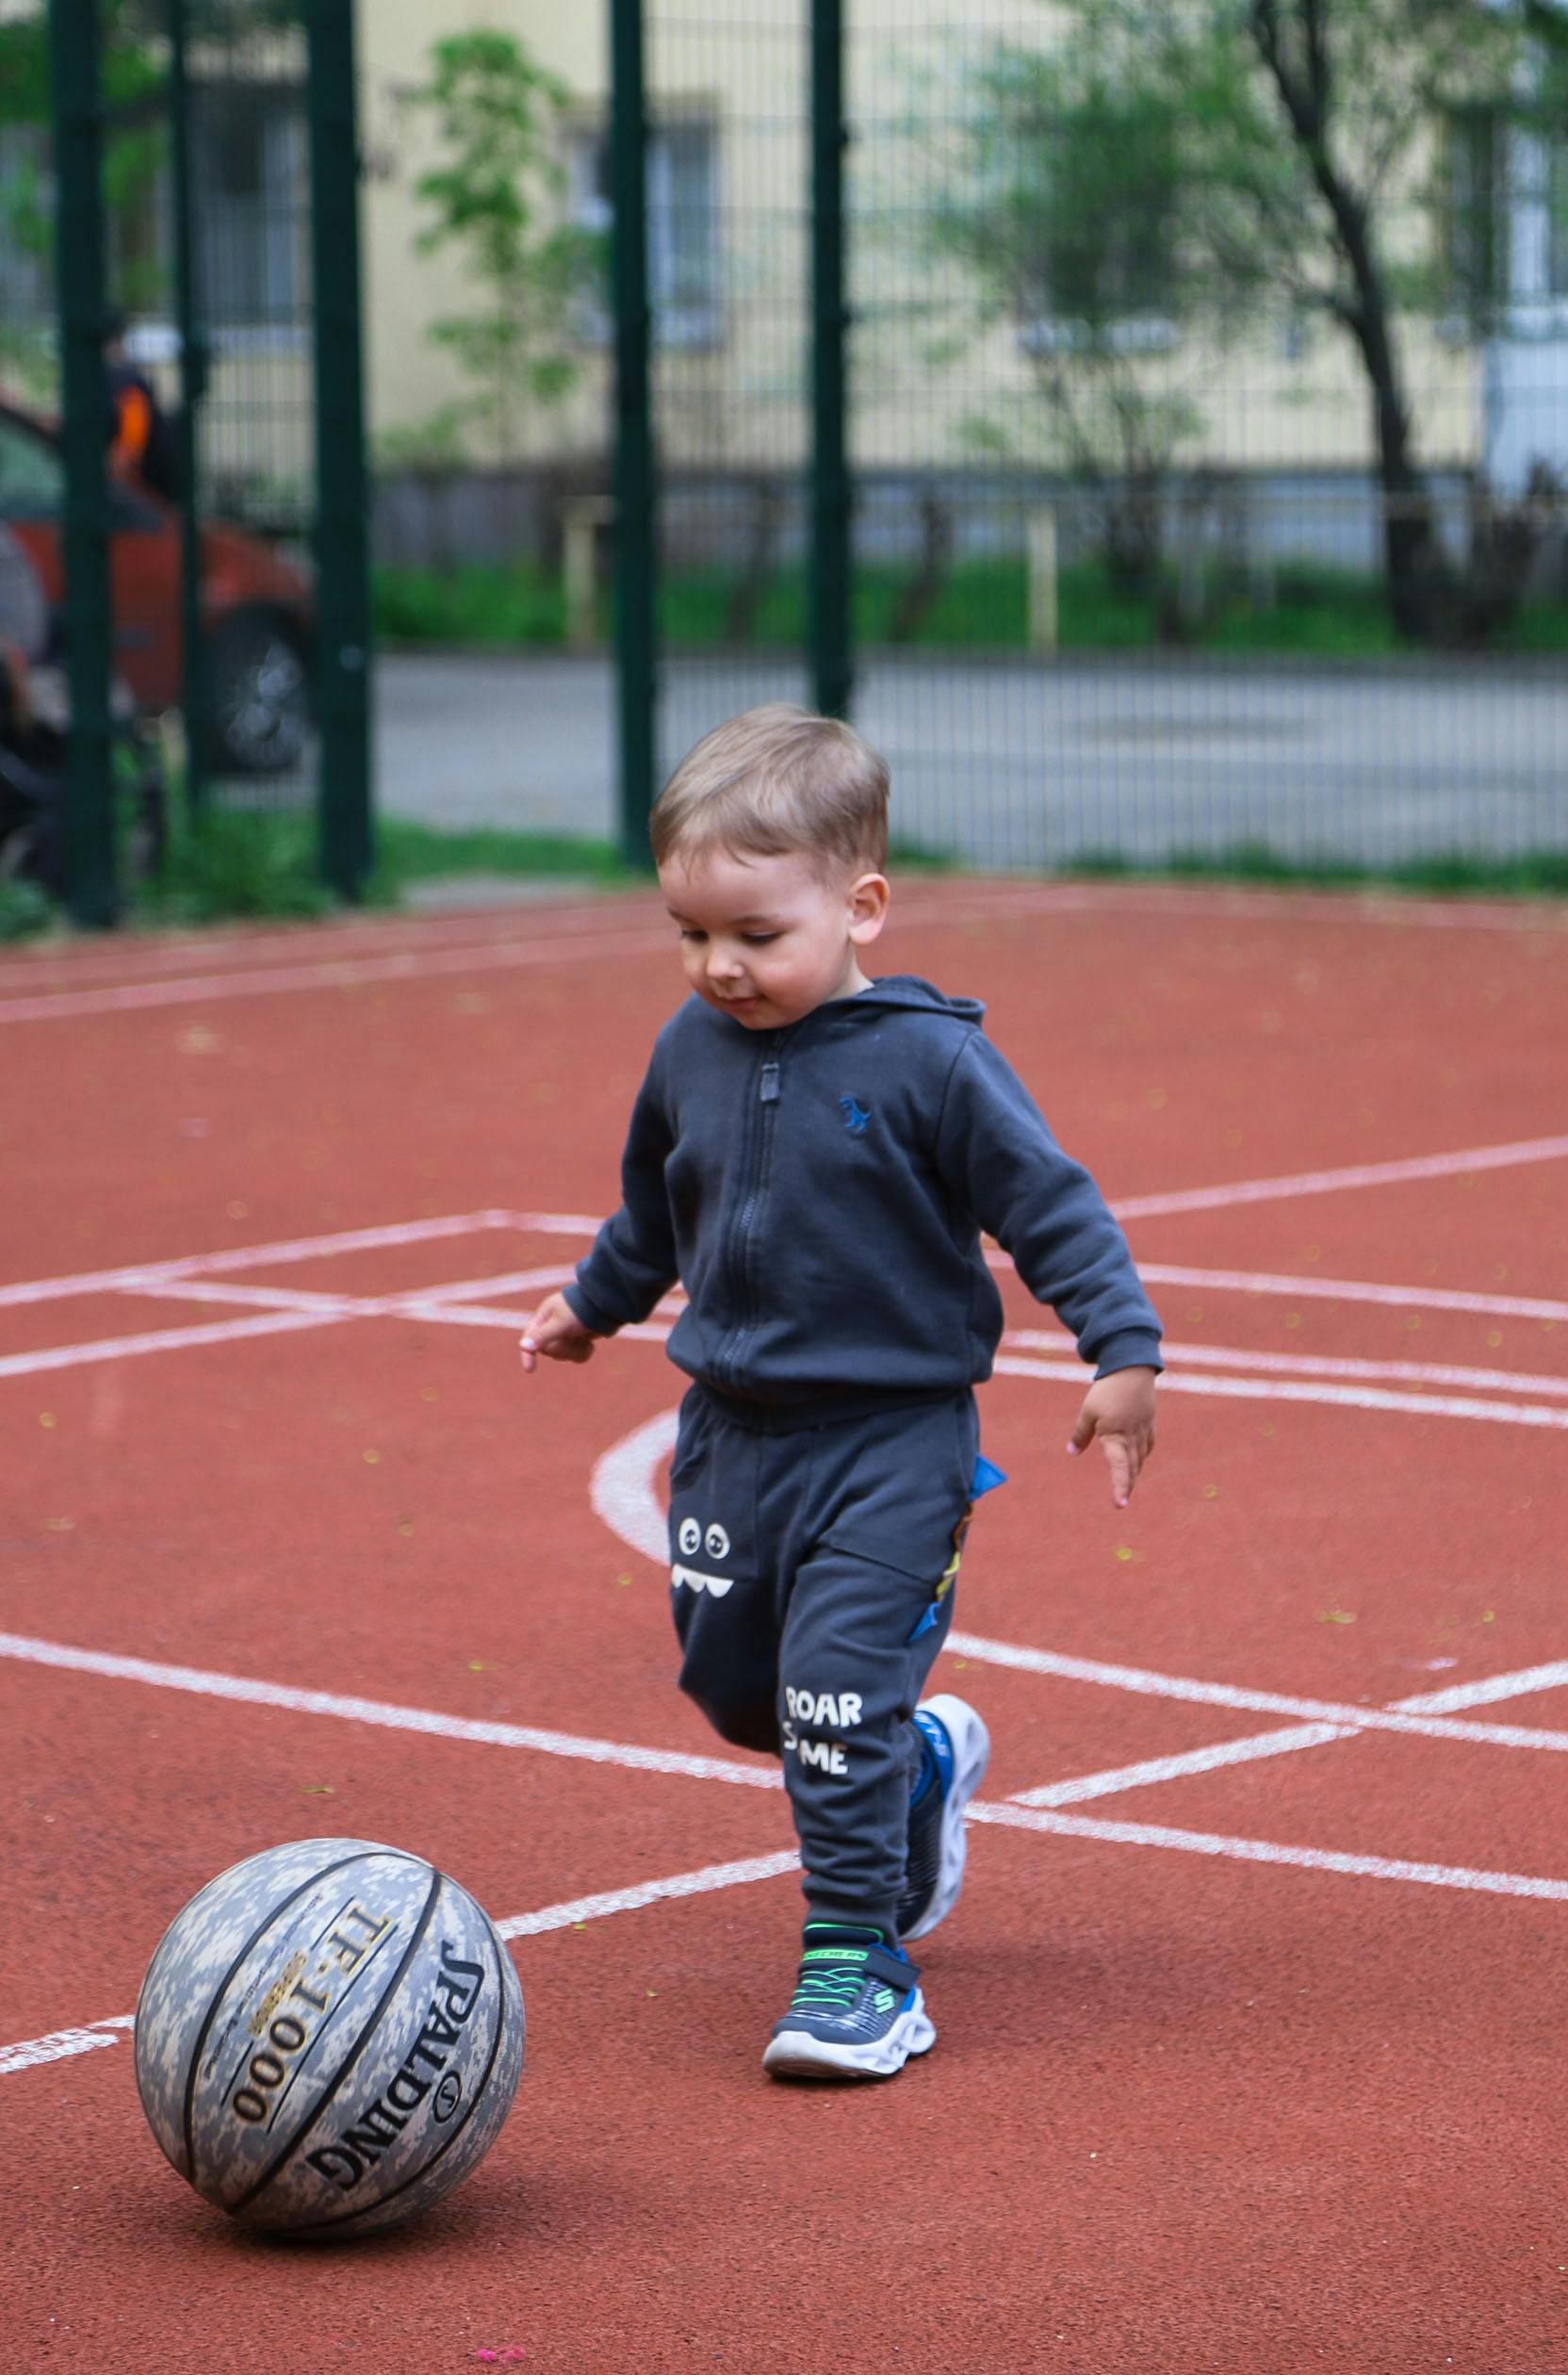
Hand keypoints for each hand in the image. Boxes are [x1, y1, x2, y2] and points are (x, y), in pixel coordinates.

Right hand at [519, 1292, 595, 1374]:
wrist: (608, 1306)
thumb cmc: (581, 1309)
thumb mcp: (560, 1323)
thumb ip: (542, 1335)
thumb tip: (523, 1346)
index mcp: (544, 1317)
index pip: (530, 1338)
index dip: (528, 1354)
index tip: (530, 1369)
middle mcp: (553, 1326)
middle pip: (549, 1350)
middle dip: (563, 1347)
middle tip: (575, 1336)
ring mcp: (566, 1334)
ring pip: (563, 1355)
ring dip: (575, 1350)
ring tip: (585, 1338)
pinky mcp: (579, 1340)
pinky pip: (575, 1356)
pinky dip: (583, 1353)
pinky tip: (591, 1345)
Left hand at [1066, 1367, 1157, 1508]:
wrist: (1132, 1367)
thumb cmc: (1107, 1389)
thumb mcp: (1088, 1410)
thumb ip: (1081, 1433)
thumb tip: (1071, 1451)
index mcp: (1116, 1435)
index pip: (1119, 1467)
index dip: (1119, 1486)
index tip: (1120, 1504)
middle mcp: (1132, 1437)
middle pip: (1131, 1467)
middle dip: (1126, 1485)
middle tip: (1121, 1502)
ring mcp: (1143, 1430)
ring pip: (1140, 1458)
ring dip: (1133, 1472)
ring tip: (1126, 1486)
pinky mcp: (1149, 1422)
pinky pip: (1147, 1445)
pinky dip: (1142, 1455)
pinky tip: (1137, 1460)